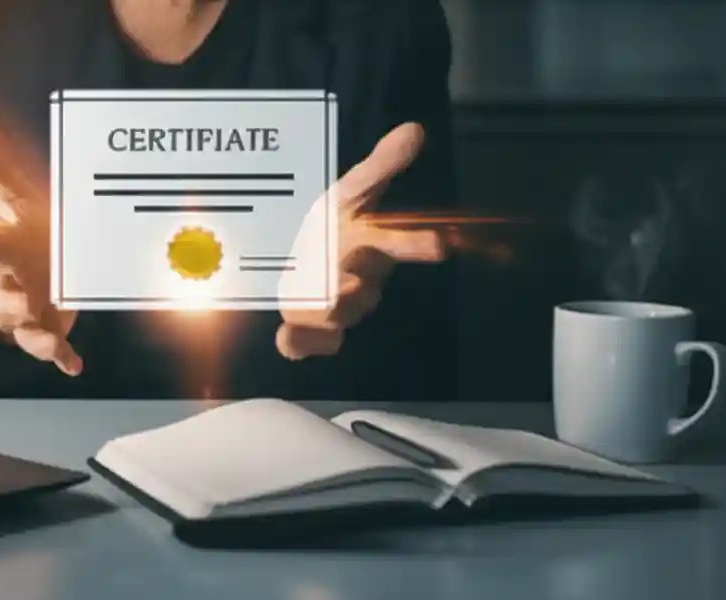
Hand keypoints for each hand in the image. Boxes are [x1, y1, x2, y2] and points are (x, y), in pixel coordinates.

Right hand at [0, 119, 81, 375]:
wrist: (30, 268)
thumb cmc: (20, 229)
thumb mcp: (13, 197)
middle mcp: (2, 283)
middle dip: (4, 296)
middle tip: (19, 297)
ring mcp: (23, 310)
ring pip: (20, 325)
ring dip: (32, 330)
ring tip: (46, 332)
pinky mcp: (45, 331)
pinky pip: (48, 347)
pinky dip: (59, 356)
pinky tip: (72, 364)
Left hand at [276, 123, 446, 359]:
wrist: (305, 259)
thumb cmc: (335, 225)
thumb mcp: (352, 190)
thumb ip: (381, 165)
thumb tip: (415, 129)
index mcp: (373, 246)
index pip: (403, 244)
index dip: (419, 244)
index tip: (442, 242)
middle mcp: (360, 281)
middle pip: (368, 289)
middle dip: (360, 286)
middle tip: (351, 277)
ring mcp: (337, 309)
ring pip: (338, 315)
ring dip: (329, 306)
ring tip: (319, 296)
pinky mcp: (311, 331)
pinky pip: (307, 344)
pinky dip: (298, 344)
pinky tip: (284, 340)